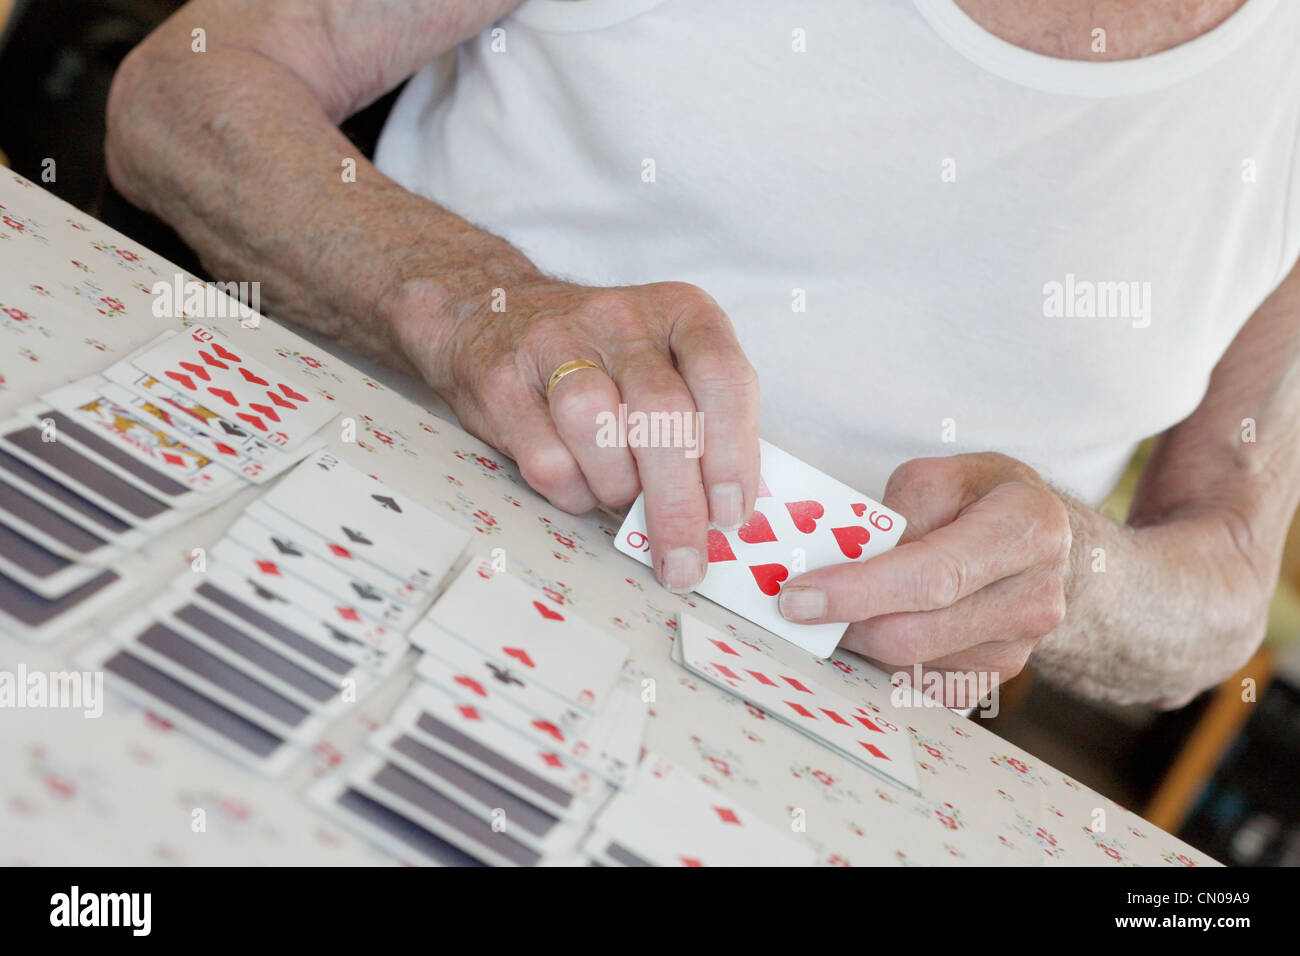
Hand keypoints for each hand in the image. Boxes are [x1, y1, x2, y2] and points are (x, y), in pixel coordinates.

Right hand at [392, 277, 760, 591]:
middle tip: (684, 560)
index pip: (723, 378)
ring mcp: (557, 342)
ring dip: (617, 487)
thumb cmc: (606, 361)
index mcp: (682, 313)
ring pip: (598, 429)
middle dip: (678, 503)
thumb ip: (705, 426)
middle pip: (661, 414)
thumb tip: (727, 515)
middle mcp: (623, 319)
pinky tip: (580, 485)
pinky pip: (546, 457)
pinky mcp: (504, 380)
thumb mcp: (670, 368)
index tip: (731, 515)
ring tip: (621, 497)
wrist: (496, 316)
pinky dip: (571, 492)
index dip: (732, 454)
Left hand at [778, 453, 1072, 698]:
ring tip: (838, 607)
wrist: (1039, 542)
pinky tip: (874, 625)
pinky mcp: (995, 679)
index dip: (860, 590)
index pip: (933, 575)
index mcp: (1026, 529)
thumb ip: (896, 514)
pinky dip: (884, 659)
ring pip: (912, 663)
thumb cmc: (982, 499)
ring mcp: (1020, 647)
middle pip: (917, 633)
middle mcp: (1035, 597)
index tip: (799, 598)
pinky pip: (919, 682)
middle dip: (846, 623)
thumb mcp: (941, 476)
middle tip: (798, 607)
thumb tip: (842, 563)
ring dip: (862, 640)